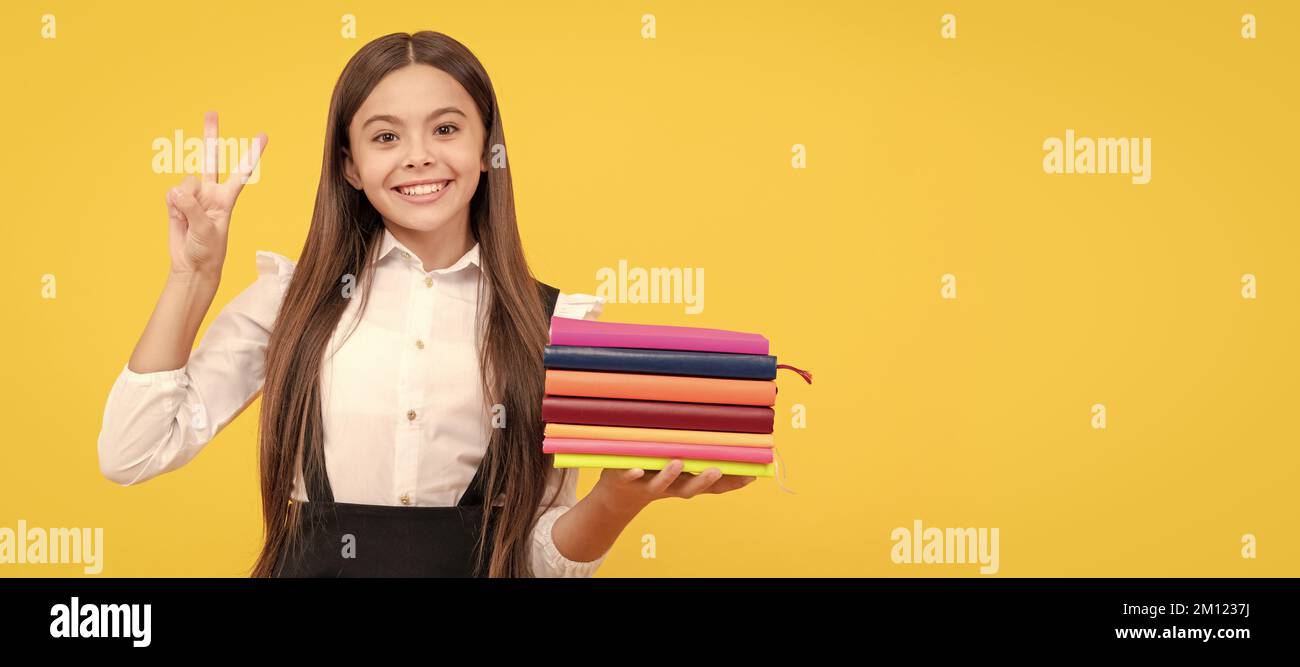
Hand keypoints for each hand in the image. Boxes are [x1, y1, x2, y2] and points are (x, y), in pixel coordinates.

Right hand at [166, 111, 267, 275]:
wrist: (191, 265)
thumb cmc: (208, 250)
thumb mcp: (206, 230)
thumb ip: (192, 208)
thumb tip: (176, 191)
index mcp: (226, 198)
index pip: (242, 172)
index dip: (251, 154)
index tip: (263, 135)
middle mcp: (210, 192)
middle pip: (210, 158)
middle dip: (210, 135)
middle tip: (212, 112)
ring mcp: (192, 195)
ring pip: (184, 183)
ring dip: (183, 201)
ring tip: (188, 219)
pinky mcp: (176, 201)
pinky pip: (171, 195)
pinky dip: (172, 206)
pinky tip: (177, 217)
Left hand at [592, 459, 756, 516]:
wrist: (618, 496)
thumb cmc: (655, 474)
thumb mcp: (679, 467)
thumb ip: (700, 454)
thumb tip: (730, 437)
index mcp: (685, 483)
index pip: (712, 487)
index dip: (731, 483)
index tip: (751, 476)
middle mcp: (669, 487)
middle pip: (689, 489)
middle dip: (704, 481)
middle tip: (718, 470)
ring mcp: (646, 484)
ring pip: (660, 484)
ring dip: (669, 475)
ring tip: (678, 463)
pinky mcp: (623, 478)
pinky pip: (627, 477)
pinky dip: (631, 474)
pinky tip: (635, 469)